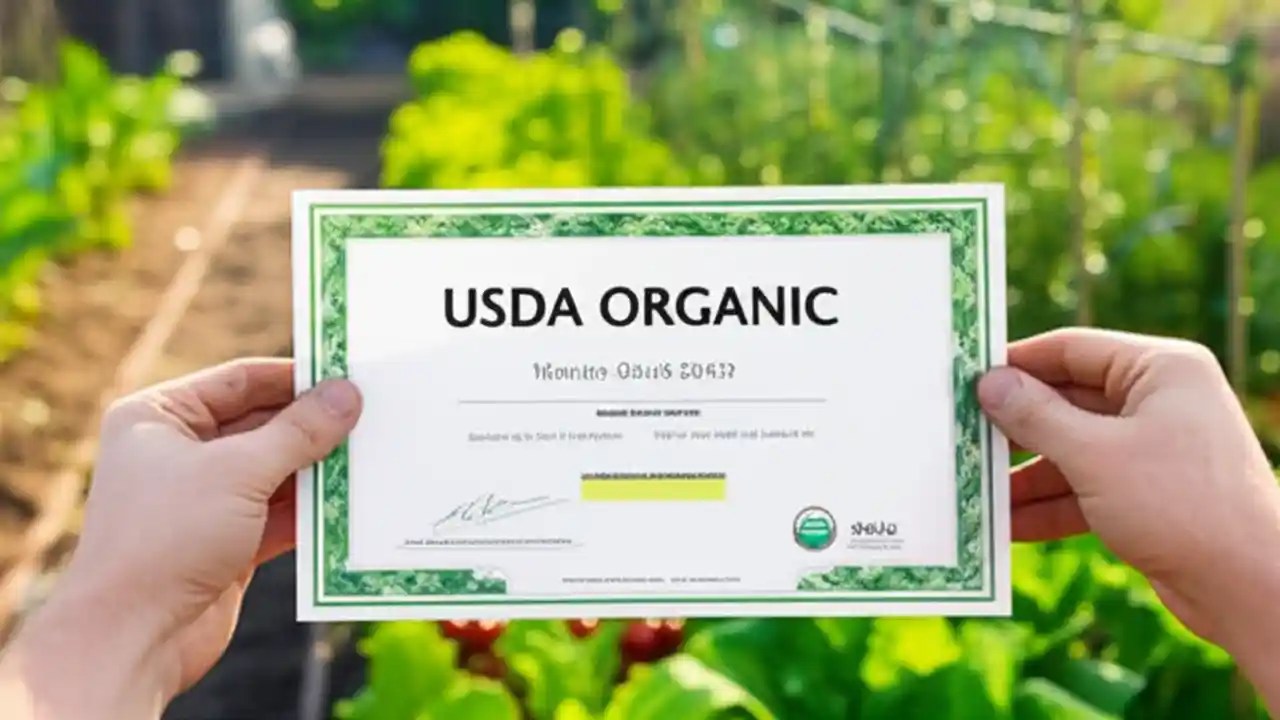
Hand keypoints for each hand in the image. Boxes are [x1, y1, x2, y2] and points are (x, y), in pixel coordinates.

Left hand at [0, 359, 360, 718]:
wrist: (132, 638)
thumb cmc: (168, 537)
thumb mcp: (240, 471)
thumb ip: (300, 431)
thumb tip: (348, 394)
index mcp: (159, 417)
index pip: (241, 381)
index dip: (296, 377)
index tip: (350, 374)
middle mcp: (178, 453)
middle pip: (263, 425)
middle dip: (315, 426)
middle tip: (373, 416)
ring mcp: (203, 500)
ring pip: (276, 472)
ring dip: (319, 470)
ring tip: (373, 458)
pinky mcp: (226, 542)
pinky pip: (278, 514)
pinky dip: (312, 511)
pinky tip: (352, 503)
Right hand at [978, 329, 1279, 685]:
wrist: (1252, 587)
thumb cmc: (1181, 506)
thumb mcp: (1095, 455)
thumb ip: (1036, 416)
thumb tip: (989, 383)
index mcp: (1160, 369)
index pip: (1071, 349)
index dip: (1015, 363)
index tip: (964, 378)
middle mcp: (1160, 401)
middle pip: (1067, 402)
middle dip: (1014, 428)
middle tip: (960, 438)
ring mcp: (1155, 449)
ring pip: (1072, 450)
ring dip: (1025, 475)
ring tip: (974, 491)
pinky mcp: (1150, 494)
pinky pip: (1087, 487)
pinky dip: (1050, 505)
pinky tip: (1007, 525)